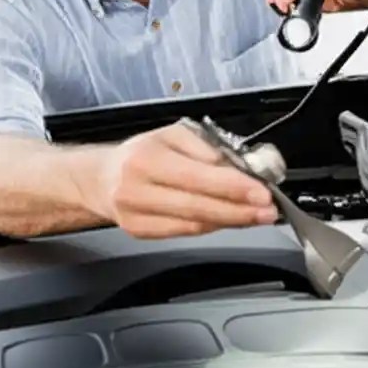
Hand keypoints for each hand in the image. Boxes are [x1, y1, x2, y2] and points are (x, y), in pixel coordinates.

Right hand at [83, 122, 279, 238]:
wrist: (100, 177)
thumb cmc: (141, 152)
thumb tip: (241, 168)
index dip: (234, 187)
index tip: (262, 192)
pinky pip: (183, 232)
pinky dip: (210, 227)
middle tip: (268, 211)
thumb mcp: (172, 134)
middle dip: (239, 210)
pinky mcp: (139, 232)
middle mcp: (137, 187)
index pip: (199, 176)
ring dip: (230, 221)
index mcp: (147, 157)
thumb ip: (206, 148)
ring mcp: (136, 214)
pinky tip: (227, 220)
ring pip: (192, 223)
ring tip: (255, 216)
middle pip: (197, 206)